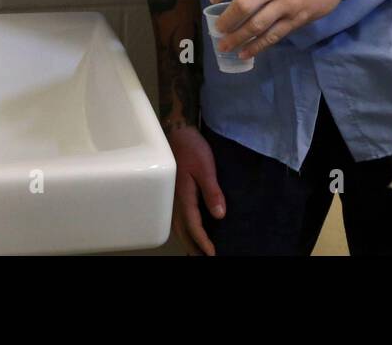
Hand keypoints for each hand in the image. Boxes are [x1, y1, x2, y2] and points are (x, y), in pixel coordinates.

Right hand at [166, 124, 225, 255]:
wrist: (177, 132)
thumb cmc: (192, 148)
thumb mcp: (205, 167)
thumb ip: (212, 191)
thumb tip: (220, 215)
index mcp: (184, 197)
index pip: (194, 226)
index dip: (203, 241)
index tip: (213, 254)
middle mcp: (175, 201)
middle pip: (183, 231)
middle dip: (193, 247)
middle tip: (205, 258)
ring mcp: (172, 197)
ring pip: (178, 226)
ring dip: (188, 240)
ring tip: (197, 251)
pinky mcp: (174, 193)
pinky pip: (178, 218)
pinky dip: (184, 230)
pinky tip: (191, 230)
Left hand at [207, 0, 344, 58]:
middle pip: (244, 4)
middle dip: (227, 20)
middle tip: (218, 29)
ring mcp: (286, 4)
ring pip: (257, 25)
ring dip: (237, 38)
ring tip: (224, 46)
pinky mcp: (296, 19)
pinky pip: (273, 36)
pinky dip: (257, 47)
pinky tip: (245, 53)